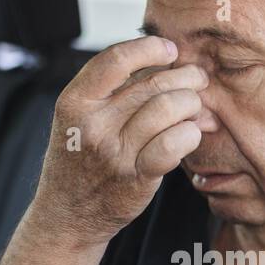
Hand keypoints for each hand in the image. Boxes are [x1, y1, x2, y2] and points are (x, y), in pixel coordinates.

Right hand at [33, 35, 207, 246]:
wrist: (68, 216)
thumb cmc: (80, 161)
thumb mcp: (78, 119)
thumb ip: (111, 91)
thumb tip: (166, 61)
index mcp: (75, 102)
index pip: (116, 59)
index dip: (150, 48)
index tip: (169, 51)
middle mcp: (93, 125)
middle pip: (153, 84)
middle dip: (185, 76)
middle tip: (197, 79)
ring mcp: (115, 152)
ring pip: (169, 108)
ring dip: (192, 103)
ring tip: (194, 107)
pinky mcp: (137, 177)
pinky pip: (175, 143)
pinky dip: (191, 133)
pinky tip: (191, 134)